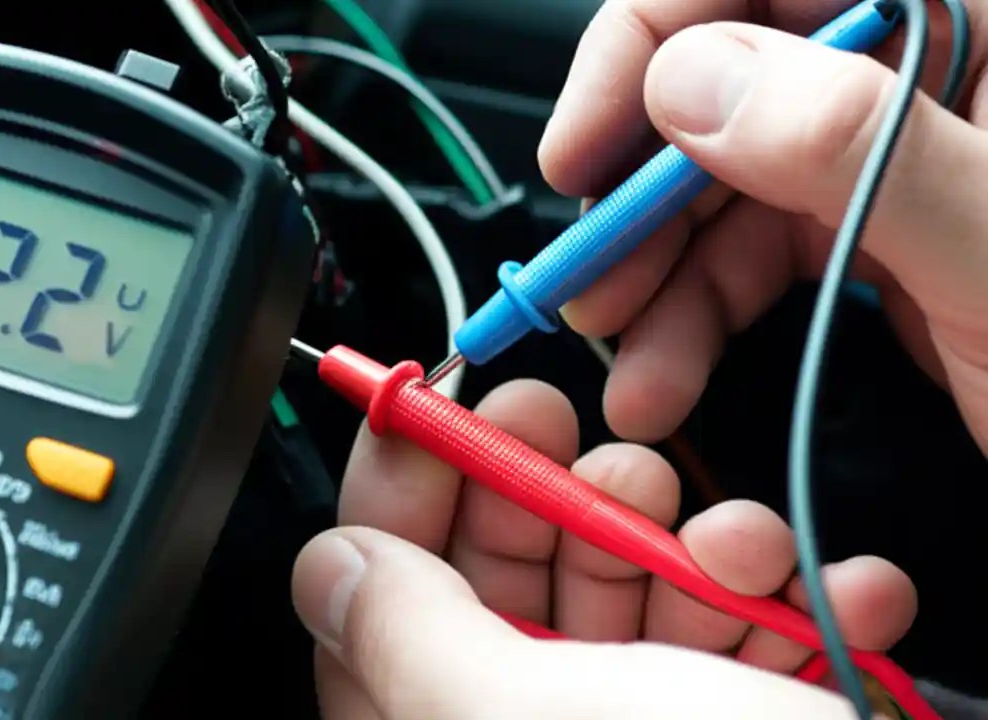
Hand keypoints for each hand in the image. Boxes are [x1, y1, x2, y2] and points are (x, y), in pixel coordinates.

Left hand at [291, 381, 916, 717]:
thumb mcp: (519, 716)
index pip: (386, 599)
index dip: (401, 490)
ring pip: (634, 588)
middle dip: (555, 489)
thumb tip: (328, 566)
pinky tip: (840, 599)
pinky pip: (750, 636)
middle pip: (514, 575)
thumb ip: (404, 635)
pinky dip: (798, 602)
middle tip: (576, 432)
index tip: (429, 406)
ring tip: (738, 540)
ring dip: (694, 538)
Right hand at [540, 0, 987, 449]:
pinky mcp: (874, 229)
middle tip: (588, 281)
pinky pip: (752, 248)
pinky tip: (667, 371)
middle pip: (721, 78)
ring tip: (630, 365)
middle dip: (639, 193)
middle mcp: (930, 65)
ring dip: (653, 278)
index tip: (588, 146)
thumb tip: (695, 82)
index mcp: (980, 16)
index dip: (650, 42)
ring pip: (721, 178)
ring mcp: (893, 148)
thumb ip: (858, 147)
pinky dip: (695, 315)